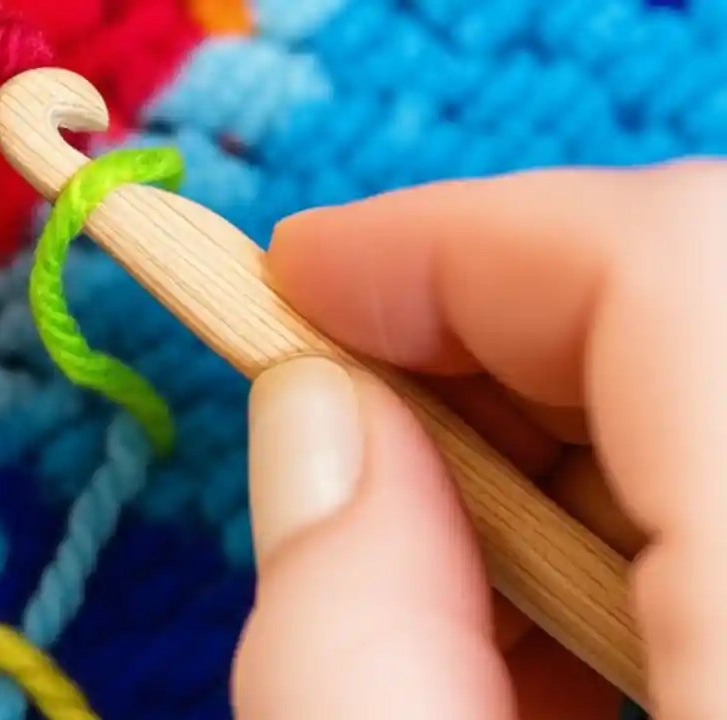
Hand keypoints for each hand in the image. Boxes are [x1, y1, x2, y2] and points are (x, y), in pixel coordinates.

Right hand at [233, 161, 726, 717]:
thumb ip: (356, 643)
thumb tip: (315, 408)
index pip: (674, 274)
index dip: (467, 240)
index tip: (301, 278)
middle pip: (698, 311)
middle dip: (496, 330)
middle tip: (343, 406)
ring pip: (712, 397)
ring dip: (549, 439)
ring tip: (428, 563)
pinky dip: (627, 523)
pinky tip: (543, 637)